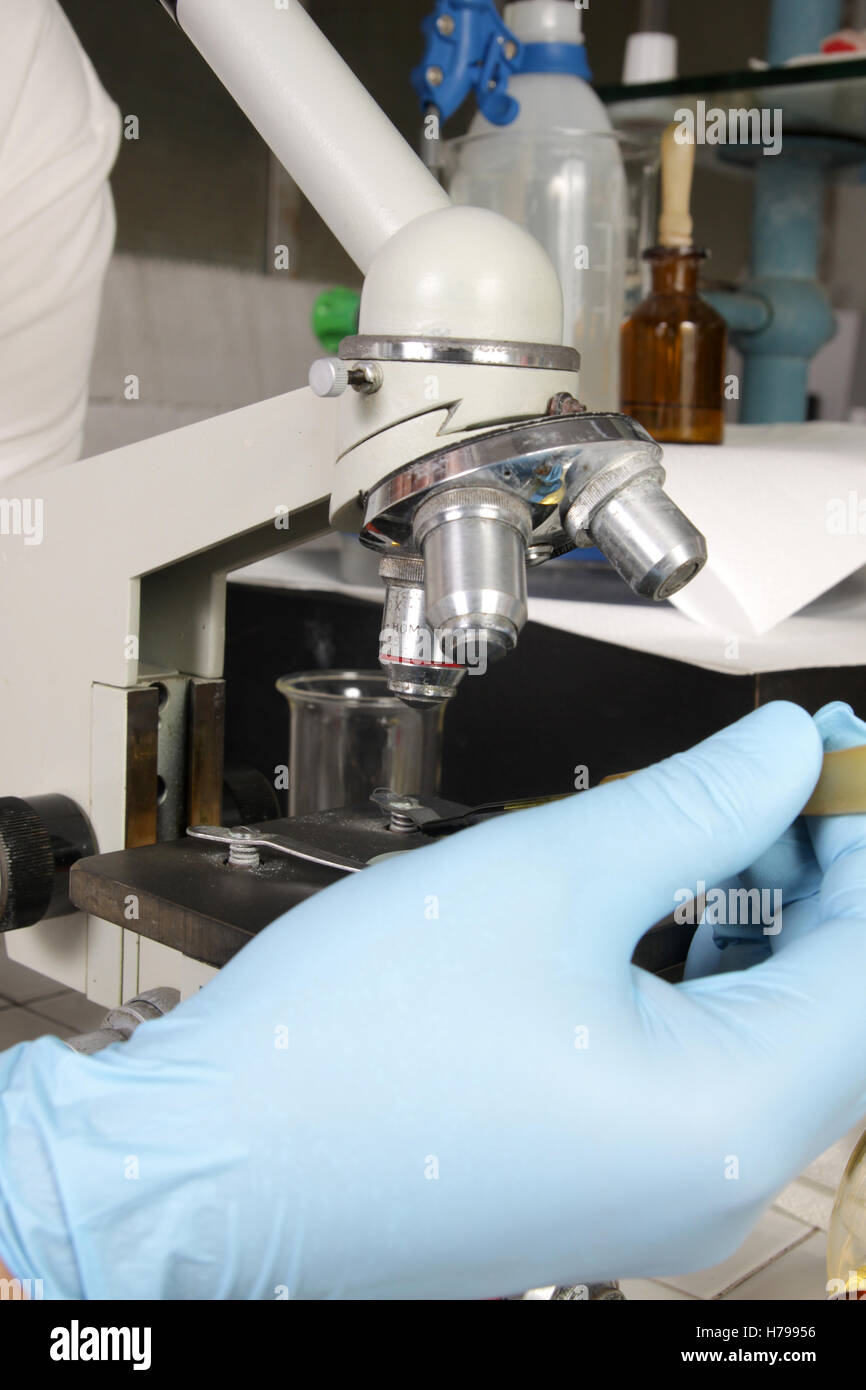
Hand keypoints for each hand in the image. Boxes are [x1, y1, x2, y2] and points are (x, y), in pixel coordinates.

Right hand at [1, 700, 862, 1299]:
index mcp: (723, 1115)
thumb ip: (693, 804)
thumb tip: (784, 753)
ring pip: (769, 1036)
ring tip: (729, 822)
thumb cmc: (347, 1050)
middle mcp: (708, 1178)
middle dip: (823, 872)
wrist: (212, 1161)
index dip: (861, 838)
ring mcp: (657, 1191)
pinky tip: (668, 907)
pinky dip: (707, 977)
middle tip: (786, 774)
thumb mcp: (545, 875)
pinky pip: (702, 1071)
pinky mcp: (603, 1178)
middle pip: (832, 1003)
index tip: (836, 756)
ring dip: (769, 920)